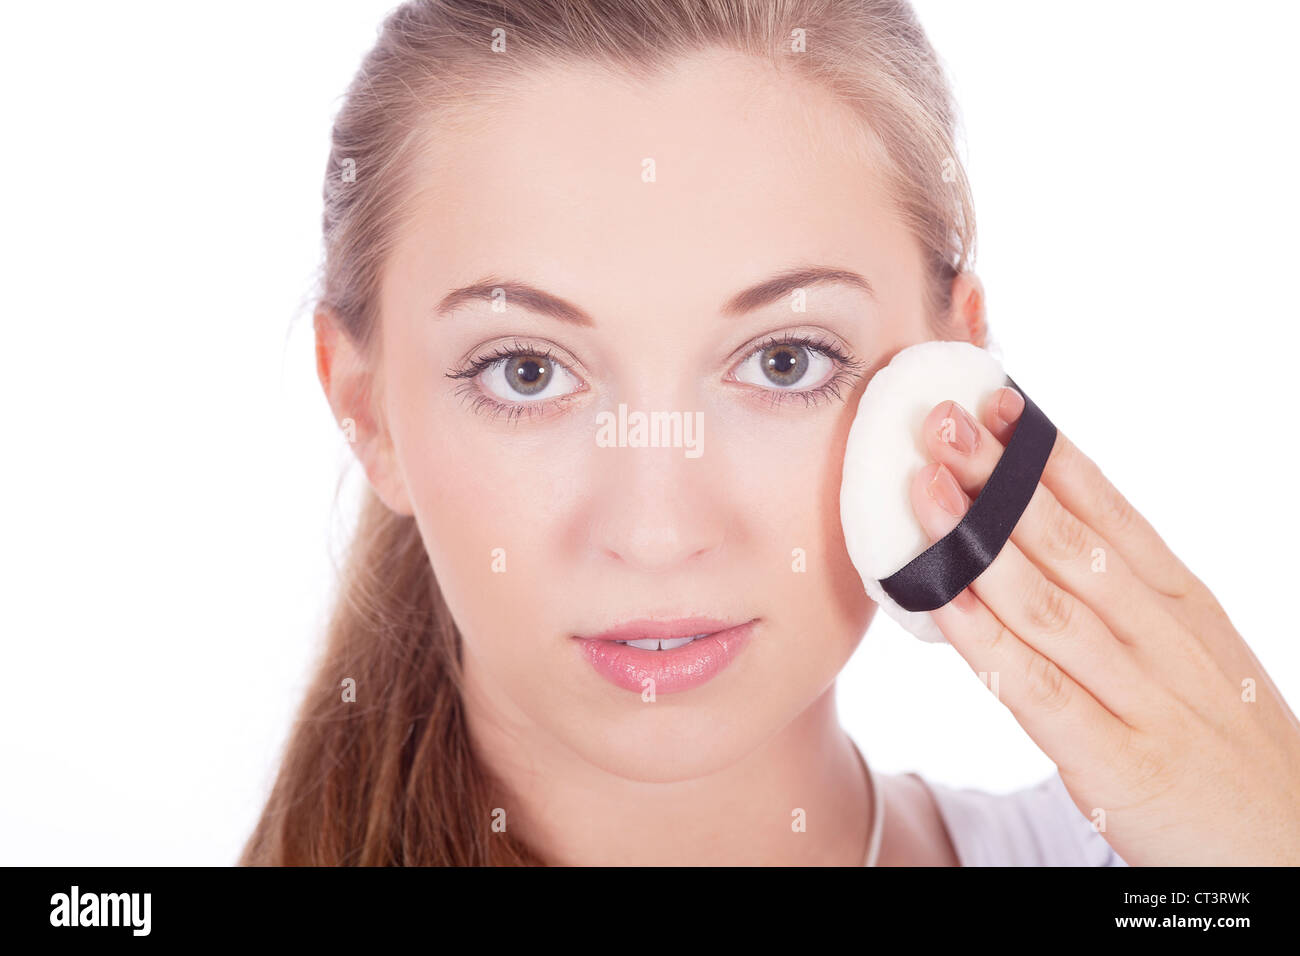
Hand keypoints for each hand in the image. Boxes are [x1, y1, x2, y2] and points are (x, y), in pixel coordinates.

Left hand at [911, 387, 1299, 864]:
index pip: (1109, 509)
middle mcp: (1162, 636)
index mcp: (1181, 601)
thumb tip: (1039, 532)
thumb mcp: (1190, 651)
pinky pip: (1035, 687)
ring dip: (979, 539)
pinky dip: (982, 637)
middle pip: (1070, 541)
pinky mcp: (1115, 760)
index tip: (997, 396)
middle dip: (1000, 476)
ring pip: (1049, 602)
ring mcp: (1141, 696)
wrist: (1290, 851)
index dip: (1048, 451)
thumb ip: (1124, 596)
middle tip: (941, 417)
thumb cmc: (1222, 740)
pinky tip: (936, 596)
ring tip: (924, 486)